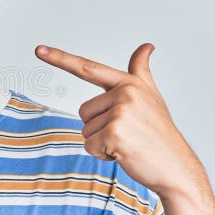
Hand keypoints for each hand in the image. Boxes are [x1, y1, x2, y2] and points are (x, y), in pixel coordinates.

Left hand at [35, 43, 205, 197]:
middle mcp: (126, 93)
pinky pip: (90, 145)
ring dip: (102, 143)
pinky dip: (102, 154)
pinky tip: (125, 154)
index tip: (38, 50)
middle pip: (84, 111)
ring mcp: (121, 112)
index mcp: (130, 83)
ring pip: (86, 130)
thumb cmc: (159, 134)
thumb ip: (141, 72)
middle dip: (99, 128)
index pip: (88, 68)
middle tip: (127, 134)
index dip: (60, 59)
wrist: (176, 168)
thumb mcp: (151, 98)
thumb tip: (146, 46)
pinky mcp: (115, 132)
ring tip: (129, 143)